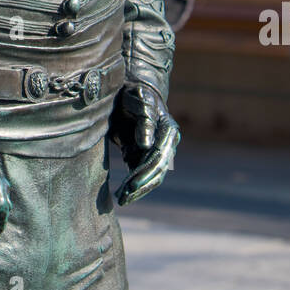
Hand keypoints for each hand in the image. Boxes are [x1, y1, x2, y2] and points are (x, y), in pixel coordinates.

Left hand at [109, 83, 179, 206]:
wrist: (132, 91)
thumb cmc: (135, 92)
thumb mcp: (138, 98)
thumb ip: (144, 118)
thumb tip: (146, 144)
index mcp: (168, 130)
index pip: (159, 156)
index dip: (146, 172)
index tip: (131, 184)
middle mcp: (167, 143)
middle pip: (157, 170)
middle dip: (141, 185)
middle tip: (124, 197)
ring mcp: (158, 150)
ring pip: (152, 176)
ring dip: (138, 189)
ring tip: (122, 199)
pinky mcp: (146, 155)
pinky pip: (142, 174)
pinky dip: (134, 185)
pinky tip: (122, 194)